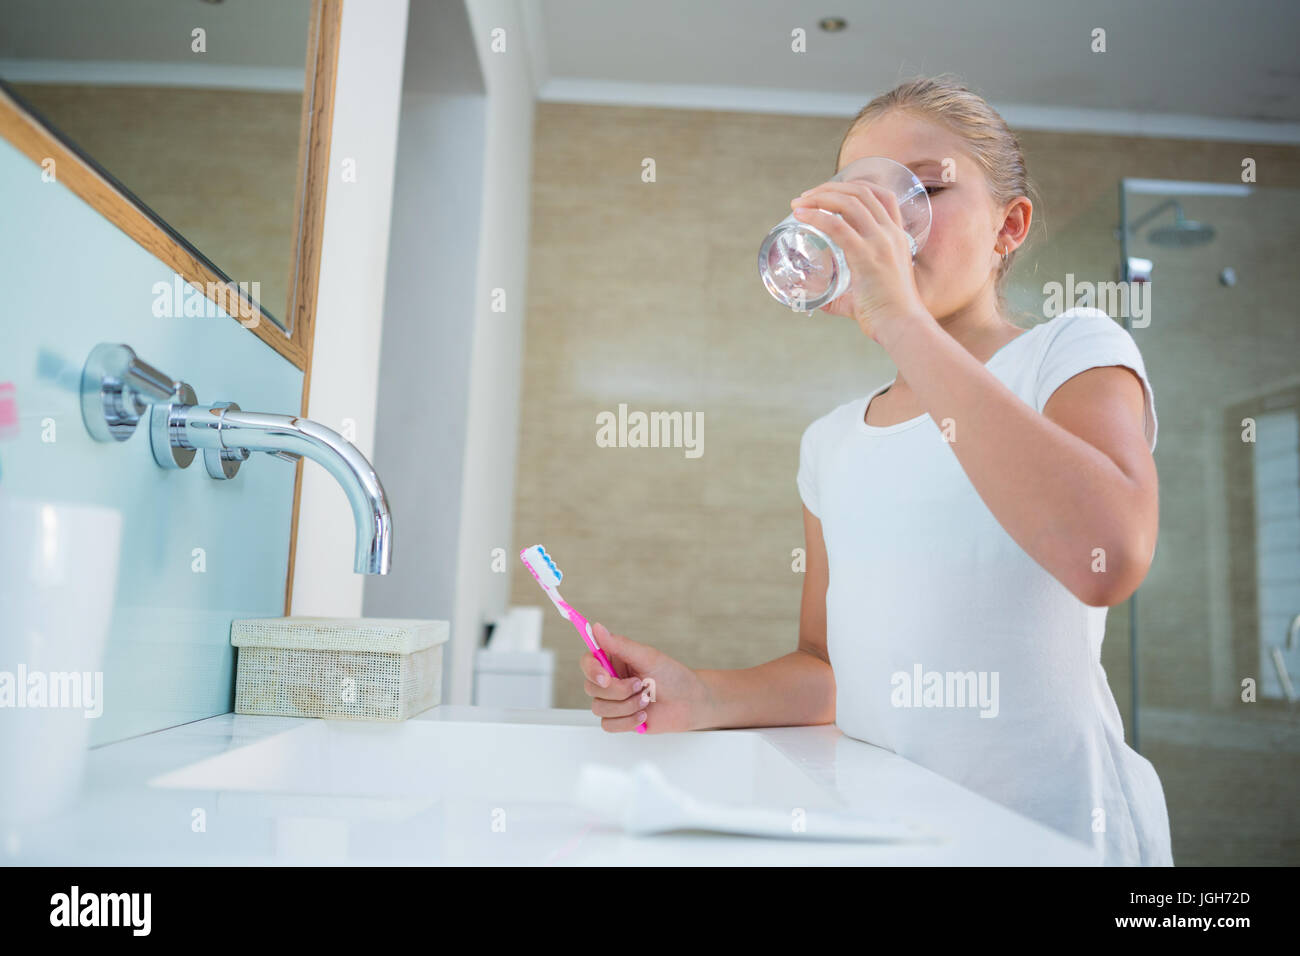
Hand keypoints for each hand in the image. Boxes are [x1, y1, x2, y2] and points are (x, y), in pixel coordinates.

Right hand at [580, 622, 710, 733]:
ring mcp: (613, 701)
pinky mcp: (619, 719)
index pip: (588, 662)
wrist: (689, 703)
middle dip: (618, 690)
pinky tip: (644, 715)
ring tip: (647, 699)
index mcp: (613, 660)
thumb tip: (597, 628)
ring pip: (599, 708)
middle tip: (641, 685)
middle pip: (592, 688)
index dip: (592, 671)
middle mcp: (610, 680)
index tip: (605, 677)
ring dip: (626, 706)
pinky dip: (627, 721)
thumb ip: (620, 645)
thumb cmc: (672, 676)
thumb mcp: (647, 657)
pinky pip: (608, 724)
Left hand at [790, 181, 930, 346]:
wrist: (902, 327)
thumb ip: (841, 294)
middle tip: (804, 198)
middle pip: (860, 193)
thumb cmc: (885, 315)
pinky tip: (801, 216)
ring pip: (848, 203)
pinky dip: (815, 216)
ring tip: (799, 204)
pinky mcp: (866, 256)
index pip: (882, 195)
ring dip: (819, 197)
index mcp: (897, 237)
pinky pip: (836, 226)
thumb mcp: (867, 293)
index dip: (854, 186)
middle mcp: (890, 234)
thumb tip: (815, 298)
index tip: (830, 192)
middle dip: (829, 189)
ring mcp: (880, 243)